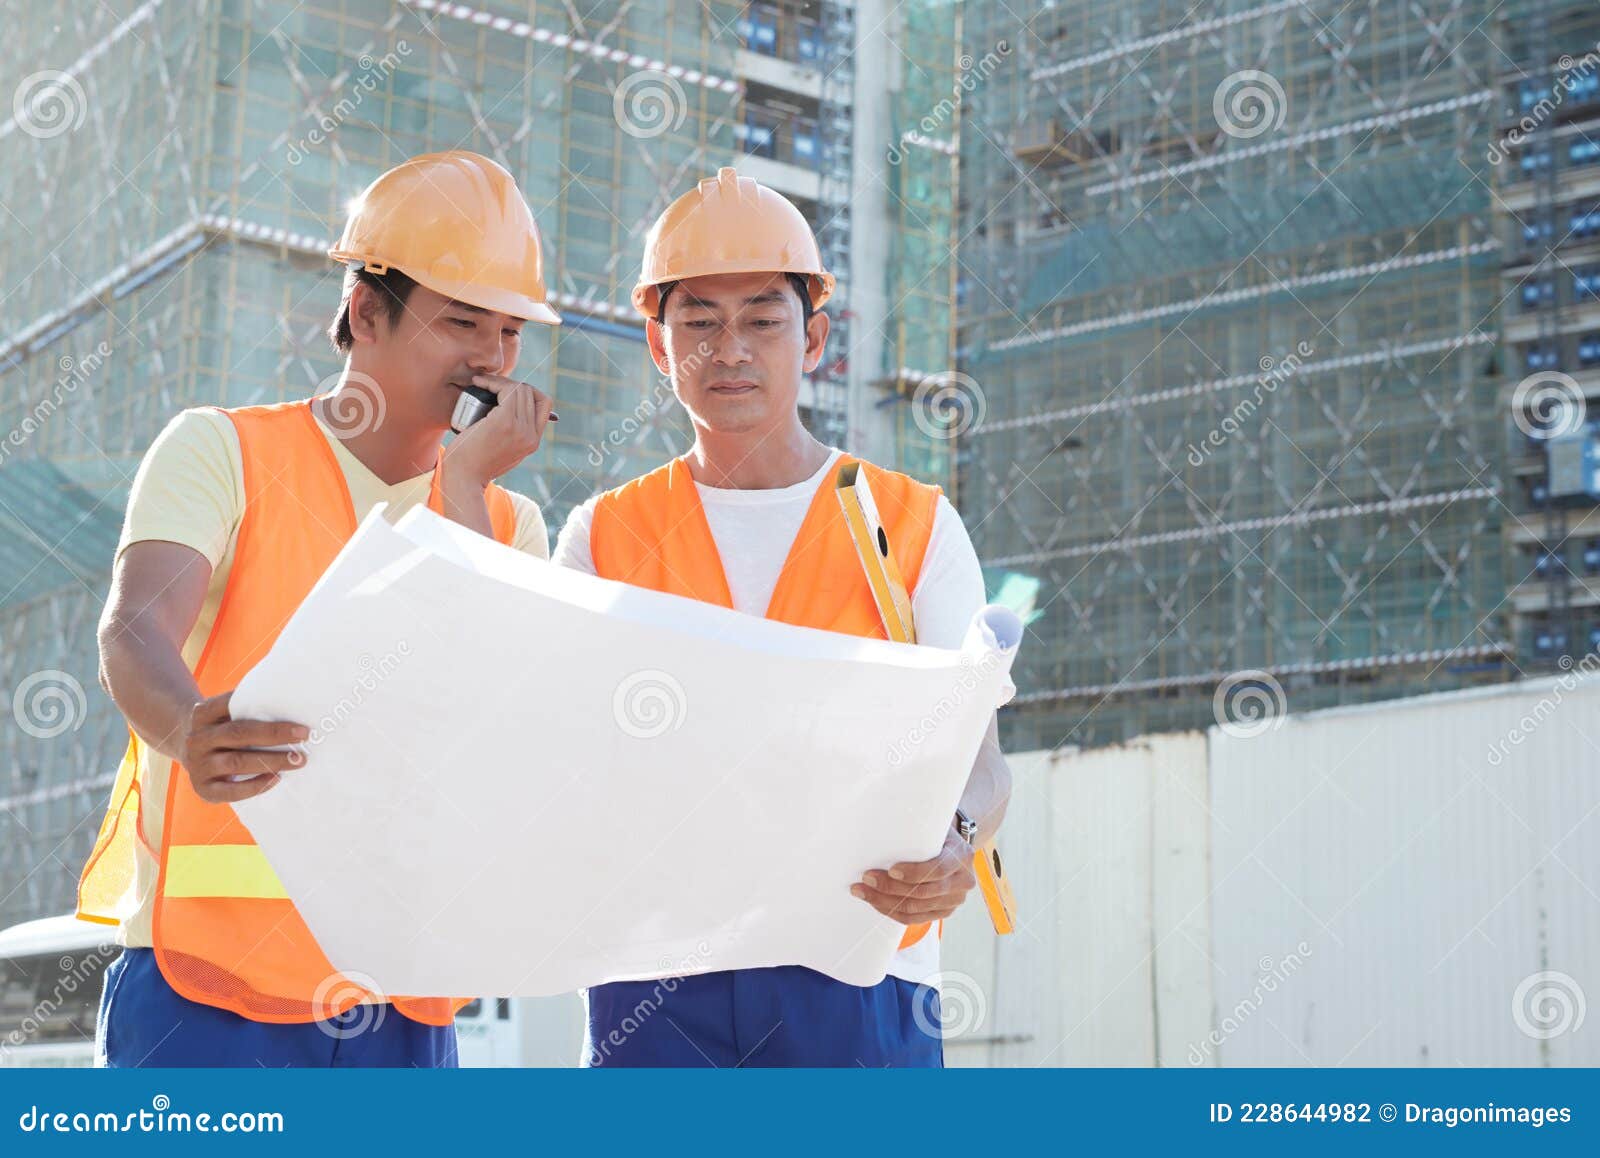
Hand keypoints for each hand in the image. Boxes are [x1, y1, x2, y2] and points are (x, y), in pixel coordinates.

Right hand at [180, 691, 307, 802]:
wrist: (190, 754)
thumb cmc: (223, 729)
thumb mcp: (225, 715)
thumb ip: (246, 708)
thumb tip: (291, 703)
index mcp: (202, 714)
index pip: (229, 705)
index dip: (260, 705)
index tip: (291, 709)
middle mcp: (196, 739)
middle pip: (238, 733)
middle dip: (275, 734)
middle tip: (304, 735)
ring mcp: (198, 765)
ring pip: (236, 762)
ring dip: (271, 761)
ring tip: (298, 760)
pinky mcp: (203, 788)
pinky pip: (230, 790)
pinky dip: (256, 786)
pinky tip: (277, 778)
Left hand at [442, 373, 555, 484]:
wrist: (463, 479)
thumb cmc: (473, 465)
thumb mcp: (499, 452)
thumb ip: (510, 436)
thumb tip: (507, 412)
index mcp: (533, 442)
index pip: (543, 404)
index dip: (526, 392)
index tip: (504, 392)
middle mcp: (532, 436)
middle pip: (531, 393)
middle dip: (510, 383)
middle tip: (489, 384)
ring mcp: (521, 429)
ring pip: (520, 389)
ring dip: (500, 381)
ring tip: (482, 382)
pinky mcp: (505, 422)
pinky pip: (506, 390)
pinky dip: (493, 382)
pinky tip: (479, 383)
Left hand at [851, 825, 976, 924]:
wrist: (953, 846)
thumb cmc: (935, 832)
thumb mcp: (933, 825)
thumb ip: (916, 827)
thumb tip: (879, 823)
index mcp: (961, 855)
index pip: (938, 869)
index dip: (914, 873)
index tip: (891, 869)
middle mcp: (963, 881)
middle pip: (923, 892)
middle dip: (890, 888)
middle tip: (866, 879)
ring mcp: (954, 900)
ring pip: (915, 909)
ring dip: (884, 902)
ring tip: (862, 891)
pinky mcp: (944, 912)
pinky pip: (915, 919)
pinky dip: (892, 912)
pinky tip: (875, 903)